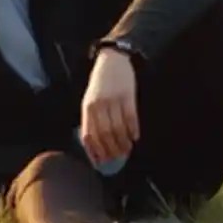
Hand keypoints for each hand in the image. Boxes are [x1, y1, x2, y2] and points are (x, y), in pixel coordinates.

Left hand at [80, 48, 139, 164]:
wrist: (113, 60)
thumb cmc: (100, 83)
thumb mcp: (90, 99)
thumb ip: (92, 119)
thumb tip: (95, 143)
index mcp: (87, 108)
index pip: (89, 134)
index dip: (95, 150)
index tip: (101, 161)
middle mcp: (99, 105)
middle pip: (105, 134)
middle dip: (111, 150)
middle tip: (117, 158)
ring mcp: (114, 100)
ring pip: (118, 128)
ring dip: (123, 142)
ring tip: (127, 150)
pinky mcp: (128, 96)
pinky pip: (131, 117)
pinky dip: (133, 130)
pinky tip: (135, 137)